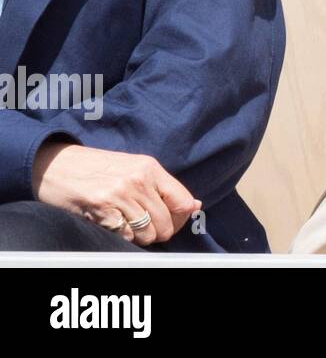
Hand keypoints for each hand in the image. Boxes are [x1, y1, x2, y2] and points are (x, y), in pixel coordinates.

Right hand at [32, 142, 200, 247]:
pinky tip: (111, 223)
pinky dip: (121, 236)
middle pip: (166, 224)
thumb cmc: (97, 168)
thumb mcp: (134, 168)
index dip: (181, 218)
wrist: (56, 165)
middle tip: (142, 226)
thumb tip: (194, 205)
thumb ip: (163, 187)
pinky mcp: (101, 209)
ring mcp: (120, 195)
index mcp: (150, 168)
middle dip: (158, 231)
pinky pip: (124, 236)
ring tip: (125, 224)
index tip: (171, 221)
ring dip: (139, 236)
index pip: (183, 202)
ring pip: (147, 234)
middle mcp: (138, 180)